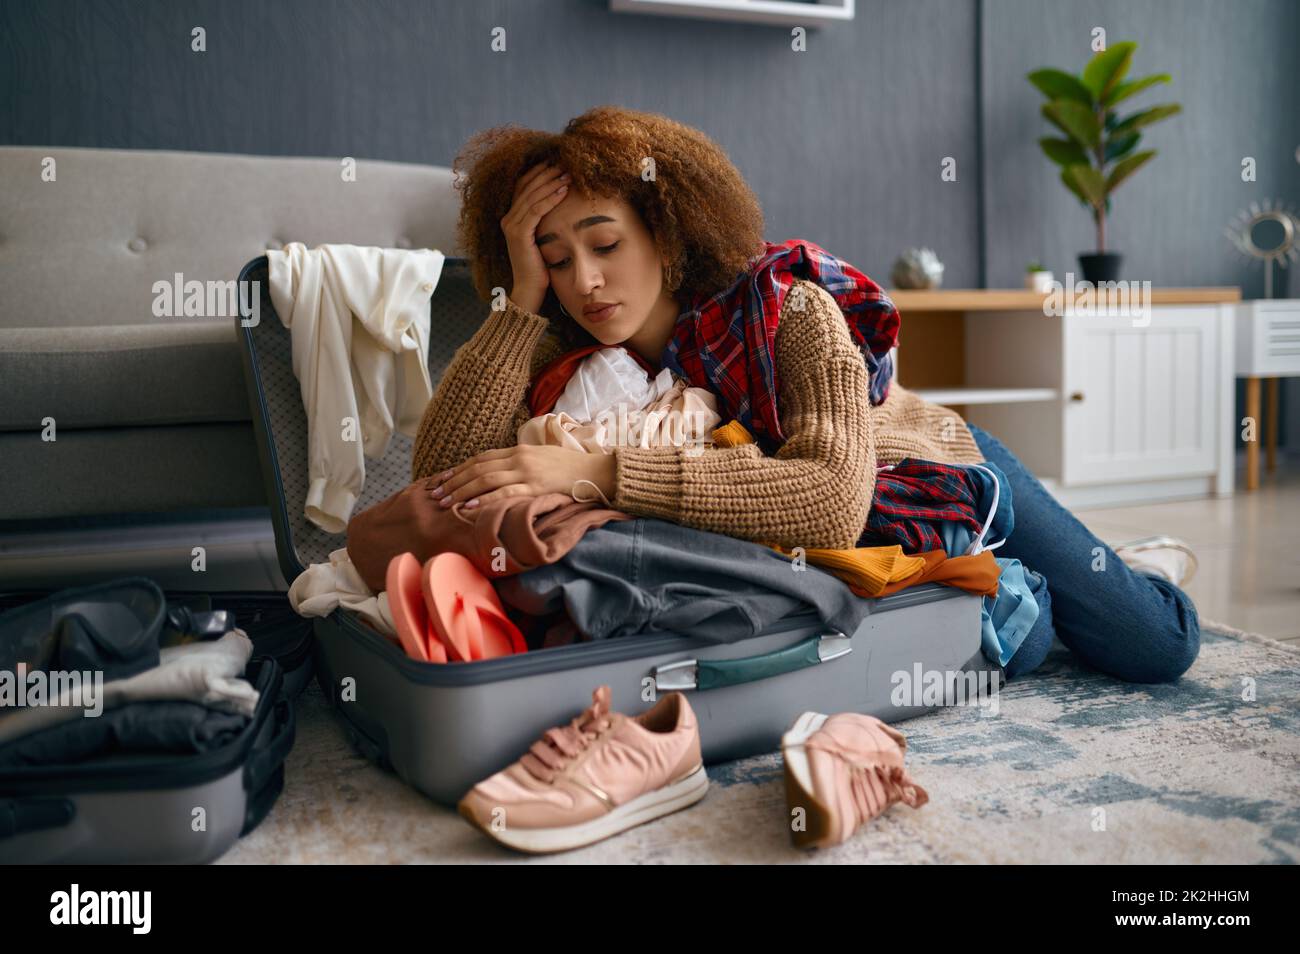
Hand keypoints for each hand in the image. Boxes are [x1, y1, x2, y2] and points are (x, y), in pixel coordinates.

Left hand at [430, 445, 615, 509]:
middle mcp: (520, 458)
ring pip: (486, 479)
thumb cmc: (570, 468)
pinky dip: (486, 499)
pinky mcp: (537, 487)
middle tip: (435, 494)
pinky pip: (506, 492)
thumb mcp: (541, 459)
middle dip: (454, 481)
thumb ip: (521, 464)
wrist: (596, 471)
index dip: (459, 469)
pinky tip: (470, 507)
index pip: (481, 458)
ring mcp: (528, 472)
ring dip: (462, 491)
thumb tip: (500, 475)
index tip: (441, 479)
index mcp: (519, 450)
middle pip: (478, 468)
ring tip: (446, 502)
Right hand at [501, 161, 571, 314]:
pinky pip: (535, 210)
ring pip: (532, 196)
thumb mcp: (543, 237)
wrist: (529, 290)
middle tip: (565, 162)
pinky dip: (550, 199)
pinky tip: (563, 191)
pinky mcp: (519, 235)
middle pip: (527, 186)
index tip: (557, 163)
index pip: (524, 186)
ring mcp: (511, 226)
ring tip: (568, 173)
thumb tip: (562, 201)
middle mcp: (508, 218)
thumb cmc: (540, 266)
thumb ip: (545, 220)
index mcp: (512, 217)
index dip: (539, 172)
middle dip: (547, 173)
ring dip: (551, 182)